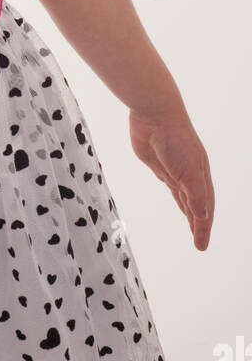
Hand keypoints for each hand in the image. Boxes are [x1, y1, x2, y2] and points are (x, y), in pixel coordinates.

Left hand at [129, 107, 213, 249]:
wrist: (154, 114)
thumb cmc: (175, 140)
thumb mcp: (188, 171)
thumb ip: (195, 195)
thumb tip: (202, 217)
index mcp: (201, 175)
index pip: (205, 208)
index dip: (203, 228)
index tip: (201, 246)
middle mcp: (189, 173)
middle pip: (196, 204)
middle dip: (199, 223)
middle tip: (200, 242)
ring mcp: (174, 167)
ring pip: (184, 195)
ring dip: (189, 211)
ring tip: (193, 226)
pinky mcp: (157, 162)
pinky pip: (170, 184)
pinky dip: (176, 195)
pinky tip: (178, 199)